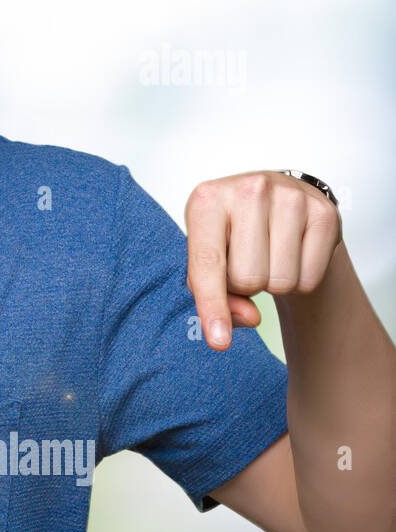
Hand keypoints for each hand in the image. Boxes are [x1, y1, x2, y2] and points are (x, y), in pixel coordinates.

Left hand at [184, 171, 342, 349]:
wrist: (276, 203)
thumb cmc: (231, 235)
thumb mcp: (208, 260)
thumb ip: (216, 296)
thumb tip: (251, 318)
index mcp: (206, 199)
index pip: (208, 264)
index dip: (212, 306)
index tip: (218, 342)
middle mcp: (248, 189)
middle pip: (247, 279)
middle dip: (245, 285)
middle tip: (247, 260)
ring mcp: (290, 196)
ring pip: (280, 281)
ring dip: (273, 283)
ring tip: (268, 255)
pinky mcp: (325, 212)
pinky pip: (310, 278)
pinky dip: (300, 279)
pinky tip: (292, 253)